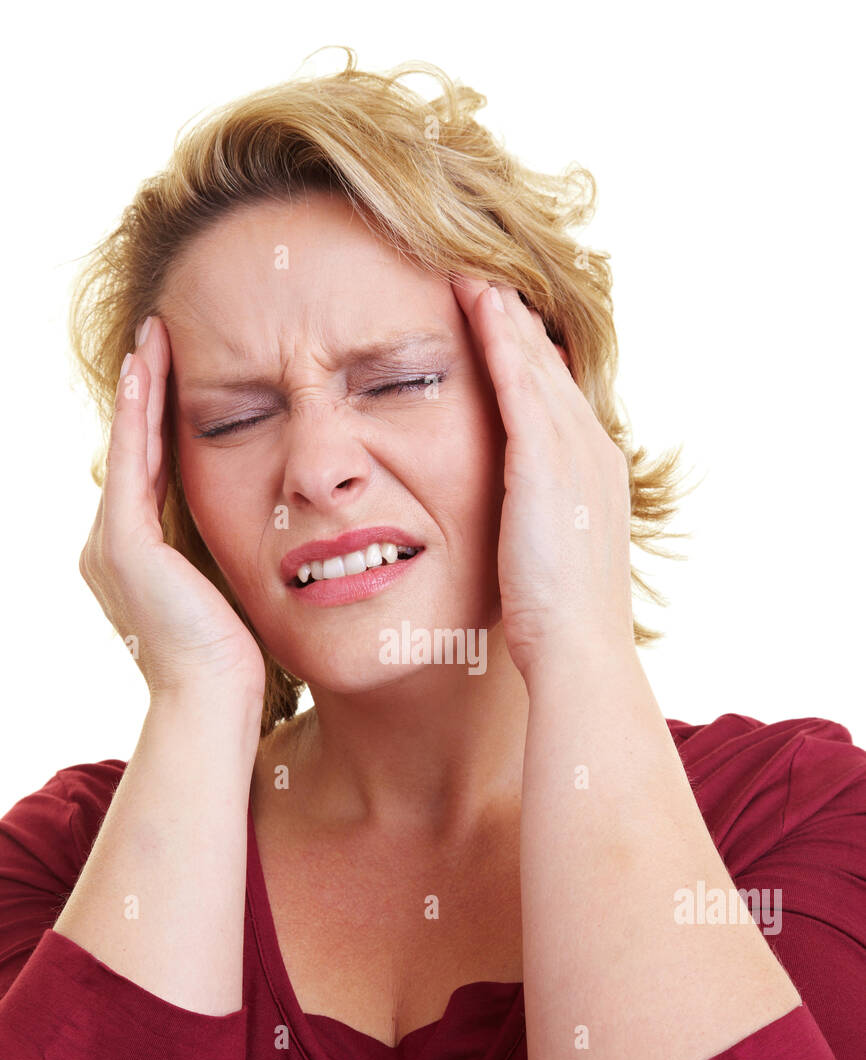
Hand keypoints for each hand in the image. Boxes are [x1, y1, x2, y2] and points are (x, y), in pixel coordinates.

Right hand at [79, 316, 265, 703]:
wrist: (211, 702)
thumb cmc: (232, 665)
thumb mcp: (226, 598)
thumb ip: (224, 562)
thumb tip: (266, 536)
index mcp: (133, 563)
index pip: (148, 477)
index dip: (159, 427)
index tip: (175, 380)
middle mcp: (109, 549)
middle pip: (132, 453)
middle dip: (145, 396)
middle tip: (157, 340)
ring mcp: (110, 545)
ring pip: (128, 446)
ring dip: (141, 389)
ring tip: (153, 339)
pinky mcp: (124, 544)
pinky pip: (132, 460)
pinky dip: (139, 413)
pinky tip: (149, 370)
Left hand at [451, 276, 633, 679]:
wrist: (580, 650)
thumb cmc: (560, 627)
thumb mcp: (550, 565)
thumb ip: (535, 530)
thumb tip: (517, 530)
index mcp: (593, 476)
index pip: (556, 400)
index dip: (529, 359)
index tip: (502, 327)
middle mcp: (592, 452)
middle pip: (550, 369)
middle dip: (517, 323)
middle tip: (485, 276)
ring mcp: (574, 453)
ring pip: (535, 364)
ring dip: (503, 315)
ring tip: (473, 271)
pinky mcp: (546, 461)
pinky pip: (519, 385)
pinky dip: (499, 340)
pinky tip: (476, 304)